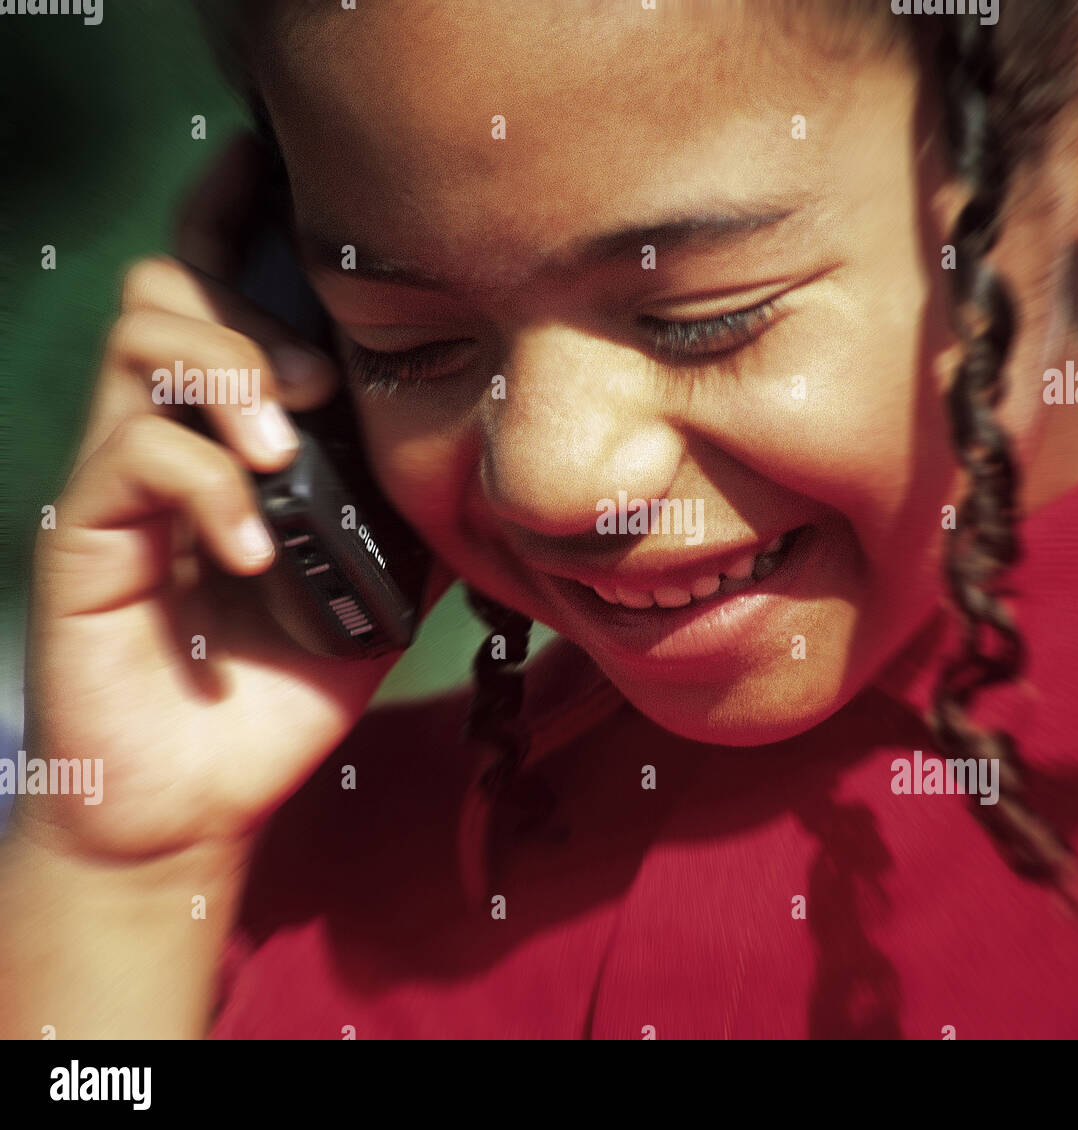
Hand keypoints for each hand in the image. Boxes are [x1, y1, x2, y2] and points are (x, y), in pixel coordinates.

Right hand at [21, 134, 453, 865]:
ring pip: (140, 348)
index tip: (284, 180)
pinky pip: (135, 460)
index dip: (240, 222)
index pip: (222, 295)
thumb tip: (477, 440)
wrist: (203, 794)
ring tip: (284, 445)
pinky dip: (211, 489)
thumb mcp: (383, 581)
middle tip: (315, 380)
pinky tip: (259, 549)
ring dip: (230, 376)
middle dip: (248, 309)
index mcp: (236, 433)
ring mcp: (121, 485)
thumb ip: (409, 500)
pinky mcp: (88, 538)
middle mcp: (170, 437)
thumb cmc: (286, 682)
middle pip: (166, 289)